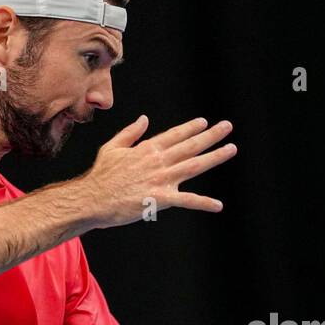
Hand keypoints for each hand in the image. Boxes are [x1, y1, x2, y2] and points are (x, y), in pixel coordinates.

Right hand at [75, 115, 236, 229]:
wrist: (93, 198)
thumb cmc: (101, 176)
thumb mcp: (112, 147)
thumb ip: (130, 133)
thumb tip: (144, 119)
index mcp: (147, 149)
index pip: (174, 135)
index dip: (191, 128)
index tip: (204, 122)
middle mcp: (158, 161)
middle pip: (190, 146)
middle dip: (211, 135)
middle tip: (227, 126)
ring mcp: (161, 179)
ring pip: (194, 166)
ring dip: (214, 157)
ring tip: (231, 149)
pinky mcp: (160, 199)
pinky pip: (186, 201)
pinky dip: (203, 202)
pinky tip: (218, 205)